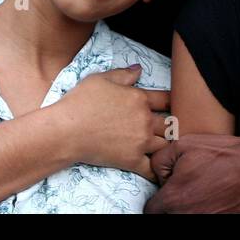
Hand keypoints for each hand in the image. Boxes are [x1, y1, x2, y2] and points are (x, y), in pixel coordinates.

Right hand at [54, 65, 169, 181]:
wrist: (66, 130)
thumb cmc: (80, 102)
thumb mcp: (101, 79)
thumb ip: (123, 74)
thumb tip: (139, 69)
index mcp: (139, 99)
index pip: (166, 99)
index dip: (172, 101)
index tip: (173, 105)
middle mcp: (144, 120)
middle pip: (169, 123)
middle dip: (170, 124)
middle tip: (169, 127)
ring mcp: (140, 142)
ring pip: (166, 144)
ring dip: (166, 144)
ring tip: (165, 146)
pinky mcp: (132, 160)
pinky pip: (152, 168)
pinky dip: (157, 170)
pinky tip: (159, 171)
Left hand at [144, 133, 239, 212]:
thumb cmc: (224, 155)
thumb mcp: (184, 144)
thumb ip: (160, 160)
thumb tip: (158, 174)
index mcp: (173, 199)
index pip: (151, 210)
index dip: (158, 198)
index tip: (167, 191)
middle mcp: (186, 215)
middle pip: (169, 215)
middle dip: (174, 204)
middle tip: (188, 189)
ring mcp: (204, 221)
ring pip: (188, 216)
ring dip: (191, 208)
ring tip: (204, 192)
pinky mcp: (223, 222)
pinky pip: (207, 217)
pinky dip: (210, 210)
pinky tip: (216, 199)